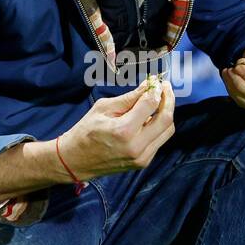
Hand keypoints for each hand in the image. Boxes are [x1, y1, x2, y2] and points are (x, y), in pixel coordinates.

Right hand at [56, 77, 175, 180]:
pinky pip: (159, 141)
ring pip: (167, 131)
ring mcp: (142, 157)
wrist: (76, 160)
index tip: (157, 82)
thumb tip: (149, 86)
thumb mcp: (104, 108)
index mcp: (124, 130)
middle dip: (169, 100)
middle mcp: (136, 146)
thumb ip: (130, 98)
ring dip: (165, 114)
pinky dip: (158, 127)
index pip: (151, 104)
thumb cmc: (85, 131)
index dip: (157, 90)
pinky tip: (149, 119)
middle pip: (166, 119)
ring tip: (157, 102)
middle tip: (165, 88)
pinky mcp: (143, 162)